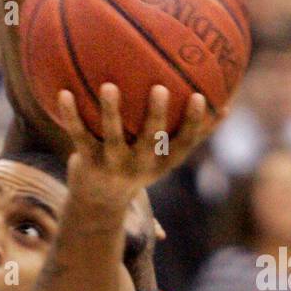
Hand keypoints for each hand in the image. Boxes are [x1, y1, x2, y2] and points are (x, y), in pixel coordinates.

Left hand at [57, 84, 211, 214]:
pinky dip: (71, 115)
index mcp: (161, 163)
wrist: (97, 205)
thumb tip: (226, 107)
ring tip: (108, 86)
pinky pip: (78, 134)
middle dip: (155, 116)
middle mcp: (138, 165)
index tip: (201, 98)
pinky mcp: (87, 162)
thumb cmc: (138, 169)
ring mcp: (112, 164)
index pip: (183, 145)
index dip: (194, 124)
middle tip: (159, 88)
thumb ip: (191, 135)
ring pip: (112, 136)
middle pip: (150, 140)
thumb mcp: (165, 158)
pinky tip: (63, 92)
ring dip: (111, 111)